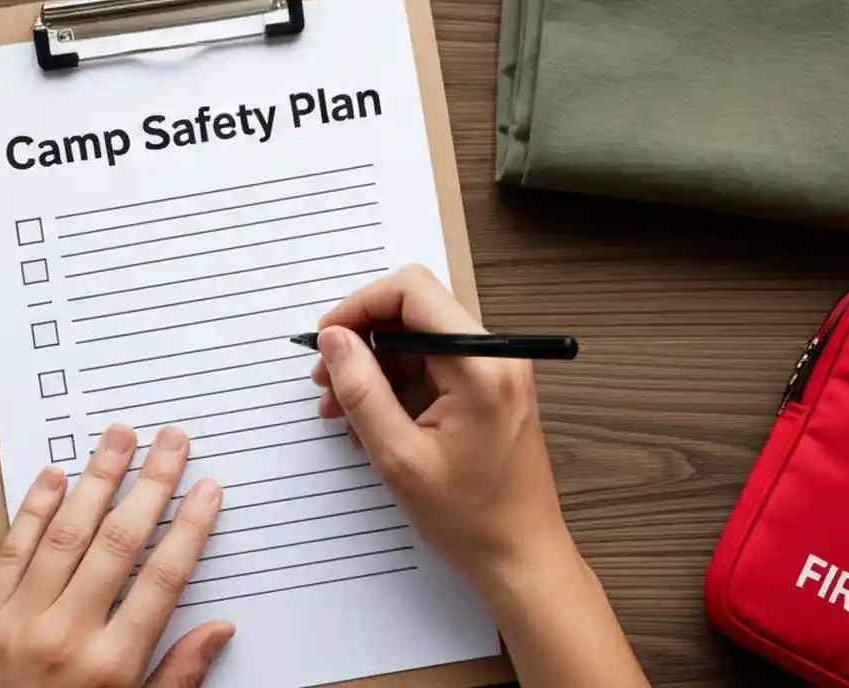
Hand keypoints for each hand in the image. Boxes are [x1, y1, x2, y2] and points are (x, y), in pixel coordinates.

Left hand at [0, 425, 232, 687]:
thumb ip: (177, 677)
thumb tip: (219, 632)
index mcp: (112, 666)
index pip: (164, 577)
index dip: (190, 527)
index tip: (207, 490)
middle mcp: (67, 636)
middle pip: (121, 541)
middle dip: (151, 484)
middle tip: (172, 442)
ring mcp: (18, 622)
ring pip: (67, 533)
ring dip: (97, 478)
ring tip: (119, 438)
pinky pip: (11, 551)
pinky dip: (33, 509)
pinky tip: (53, 476)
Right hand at [312, 264, 571, 587]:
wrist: (521, 557)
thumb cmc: (472, 518)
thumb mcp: (399, 456)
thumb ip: (361, 390)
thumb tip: (334, 340)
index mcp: (481, 365)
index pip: (413, 291)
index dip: (360, 305)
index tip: (327, 339)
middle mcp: (496, 356)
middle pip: (414, 311)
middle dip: (362, 340)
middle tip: (327, 382)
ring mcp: (496, 371)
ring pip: (418, 339)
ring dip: (375, 367)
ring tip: (342, 409)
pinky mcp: (490, 388)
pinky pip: (433, 365)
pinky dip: (396, 385)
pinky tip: (371, 420)